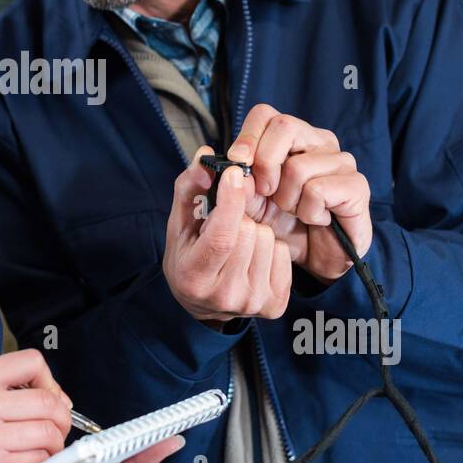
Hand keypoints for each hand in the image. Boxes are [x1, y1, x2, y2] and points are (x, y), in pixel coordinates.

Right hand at [0, 349, 72, 462]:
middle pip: (49, 402)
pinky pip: (40, 461)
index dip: (50, 379)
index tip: (49, 394)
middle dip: (61, 417)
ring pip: (49, 433)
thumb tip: (57, 396)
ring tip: (40, 447)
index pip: (31, 362)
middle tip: (55, 427)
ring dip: (53, 443)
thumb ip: (7, 385)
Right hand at [163, 144, 293, 322]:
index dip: (231, 201)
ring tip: (239, 243)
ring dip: (255, 232)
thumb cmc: (188, 256)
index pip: (222, 236)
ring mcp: (251, 303)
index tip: (234, 172)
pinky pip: (283, 254)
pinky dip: (270, 248)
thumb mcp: (179, 224)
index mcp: (193, 277)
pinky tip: (254, 257)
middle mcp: (223, 296)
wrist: (201, 302)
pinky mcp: (274, 305)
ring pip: (268, 239)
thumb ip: (189, 187)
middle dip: (239, 218)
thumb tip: (205, 156)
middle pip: (248, 231)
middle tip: (225, 225)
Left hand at [228, 104, 371, 283]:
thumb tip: (216, 161)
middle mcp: (319, 141)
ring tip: (295, 211)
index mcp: (292, 138)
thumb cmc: (281, 224)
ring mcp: (342, 160)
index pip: (265, 114)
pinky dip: (309, 212)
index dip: (247, 137)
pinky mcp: (357, 185)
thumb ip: (231, 181)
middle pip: (284, 125)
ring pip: (298, 166)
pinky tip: (315, 219)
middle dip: (264, 164)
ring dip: (287, 199)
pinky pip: (318, 190)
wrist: (313, 259)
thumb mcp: (247, 202)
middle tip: (266, 194)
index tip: (239, 166)